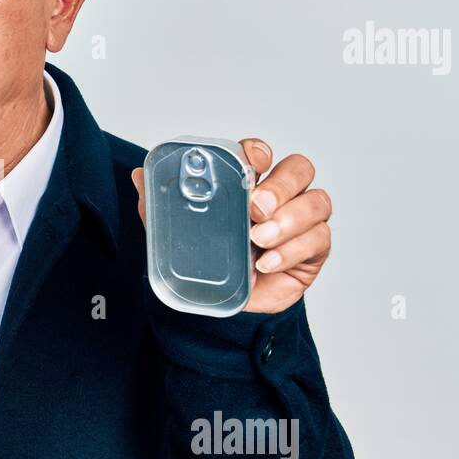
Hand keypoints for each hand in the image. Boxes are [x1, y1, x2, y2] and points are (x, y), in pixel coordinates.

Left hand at [131, 138, 330, 313]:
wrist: (226, 307)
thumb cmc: (212, 260)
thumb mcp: (181, 233)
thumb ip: (162, 205)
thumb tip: (139, 175)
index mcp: (250, 182)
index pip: (263, 153)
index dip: (260, 151)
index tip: (252, 163)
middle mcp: (281, 196)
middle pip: (300, 169)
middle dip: (282, 185)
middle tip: (256, 207)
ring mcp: (301, 221)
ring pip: (317, 202)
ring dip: (289, 219)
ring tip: (260, 238)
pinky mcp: (313, 250)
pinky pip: (319, 240)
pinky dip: (292, 250)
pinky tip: (267, 262)